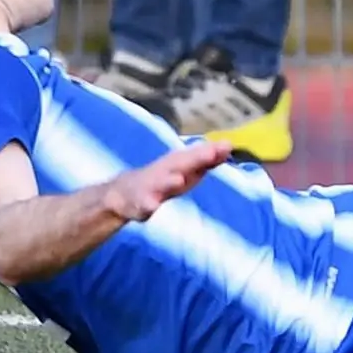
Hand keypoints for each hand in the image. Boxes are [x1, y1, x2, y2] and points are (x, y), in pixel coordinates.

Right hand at [103, 140, 231, 222]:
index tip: (227, 145)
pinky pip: (145, 205)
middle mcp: (166, 170)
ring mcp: (152, 186)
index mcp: (178, 163)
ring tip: (179, 180)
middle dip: (197, 158)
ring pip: (162, 183)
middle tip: (212, 152)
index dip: (212, 151)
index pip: (198, 155)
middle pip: (182, 163)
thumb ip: (207, 160)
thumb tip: (229, 146)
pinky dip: (148, 204)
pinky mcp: (140, 203)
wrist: (123, 193)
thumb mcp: (185, 168)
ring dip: (170, 181)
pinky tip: (152, 206)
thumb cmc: (163, 179)